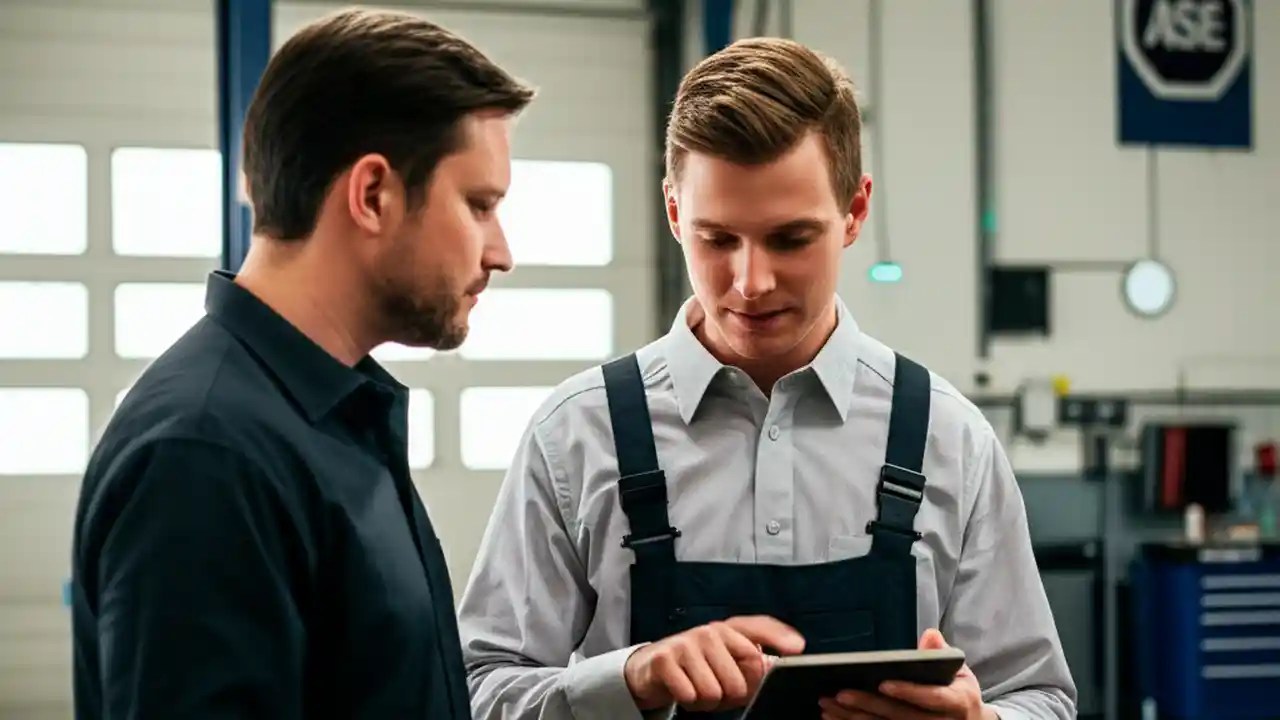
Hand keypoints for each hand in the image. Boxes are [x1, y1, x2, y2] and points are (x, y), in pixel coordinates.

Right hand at [625, 615, 804, 712]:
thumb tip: (771, 668)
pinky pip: (689, 695)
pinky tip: (683, 690)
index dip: (779, 637)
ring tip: (697, 688)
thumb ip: (752, 665)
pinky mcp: (665, 659)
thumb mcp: (726, 664)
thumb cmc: (697, 667)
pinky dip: (688, 702)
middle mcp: (710, 632)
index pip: (759, 628)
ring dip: (706, 701)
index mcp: (729, 631)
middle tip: (716, 688)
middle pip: (738, 681)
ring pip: (713, 692)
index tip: (797, 648)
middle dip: (729, 696)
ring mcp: (687, 643)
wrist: (651, 667)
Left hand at [818, 629, 997, 719]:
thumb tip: (930, 635)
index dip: (907, 692)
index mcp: (956, 702)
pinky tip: (833, 718)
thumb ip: (941, 653)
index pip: (931, 698)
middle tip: (840, 693)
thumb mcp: (958, 670)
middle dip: (868, 705)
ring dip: (854, 718)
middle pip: (900, 716)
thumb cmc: (957, 690)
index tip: (883, 683)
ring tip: (827, 704)